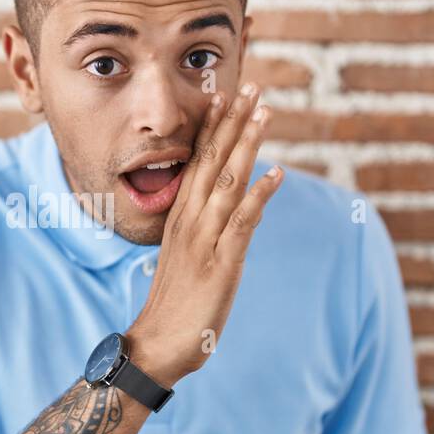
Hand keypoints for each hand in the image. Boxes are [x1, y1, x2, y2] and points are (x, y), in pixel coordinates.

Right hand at [125, 81, 284, 385]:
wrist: (157, 345)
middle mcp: (190, 221)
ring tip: (265, 113)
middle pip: (212, 161)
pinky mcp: (220, 264)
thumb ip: (206, 231)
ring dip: (247, 146)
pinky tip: (276, 174)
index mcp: (181, 218)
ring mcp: (204, 241)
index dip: (214, 128)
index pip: (197, 162)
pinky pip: (242, 223)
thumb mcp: (187, 259)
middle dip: (232, 123)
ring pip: (227, 182)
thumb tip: (234, 211)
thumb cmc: (174, 306)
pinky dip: (259, 196)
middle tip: (250, 87)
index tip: (225, 96)